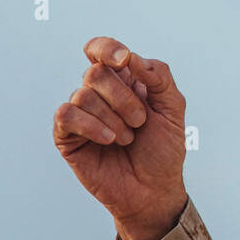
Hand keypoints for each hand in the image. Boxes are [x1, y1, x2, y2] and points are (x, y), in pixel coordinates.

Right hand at [53, 36, 187, 239]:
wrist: (154, 191)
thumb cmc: (163, 151)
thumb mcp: (173, 109)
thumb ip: (159, 77)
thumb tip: (131, 57)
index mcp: (123, 81)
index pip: (101, 49)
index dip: (107, 48)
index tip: (124, 61)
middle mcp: (98, 93)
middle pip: (95, 72)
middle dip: (123, 98)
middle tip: (140, 122)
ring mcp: (81, 114)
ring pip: (82, 95)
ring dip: (113, 119)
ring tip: (127, 139)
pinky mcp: (67, 136)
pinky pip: (66, 115)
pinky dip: (91, 125)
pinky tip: (108, 140)